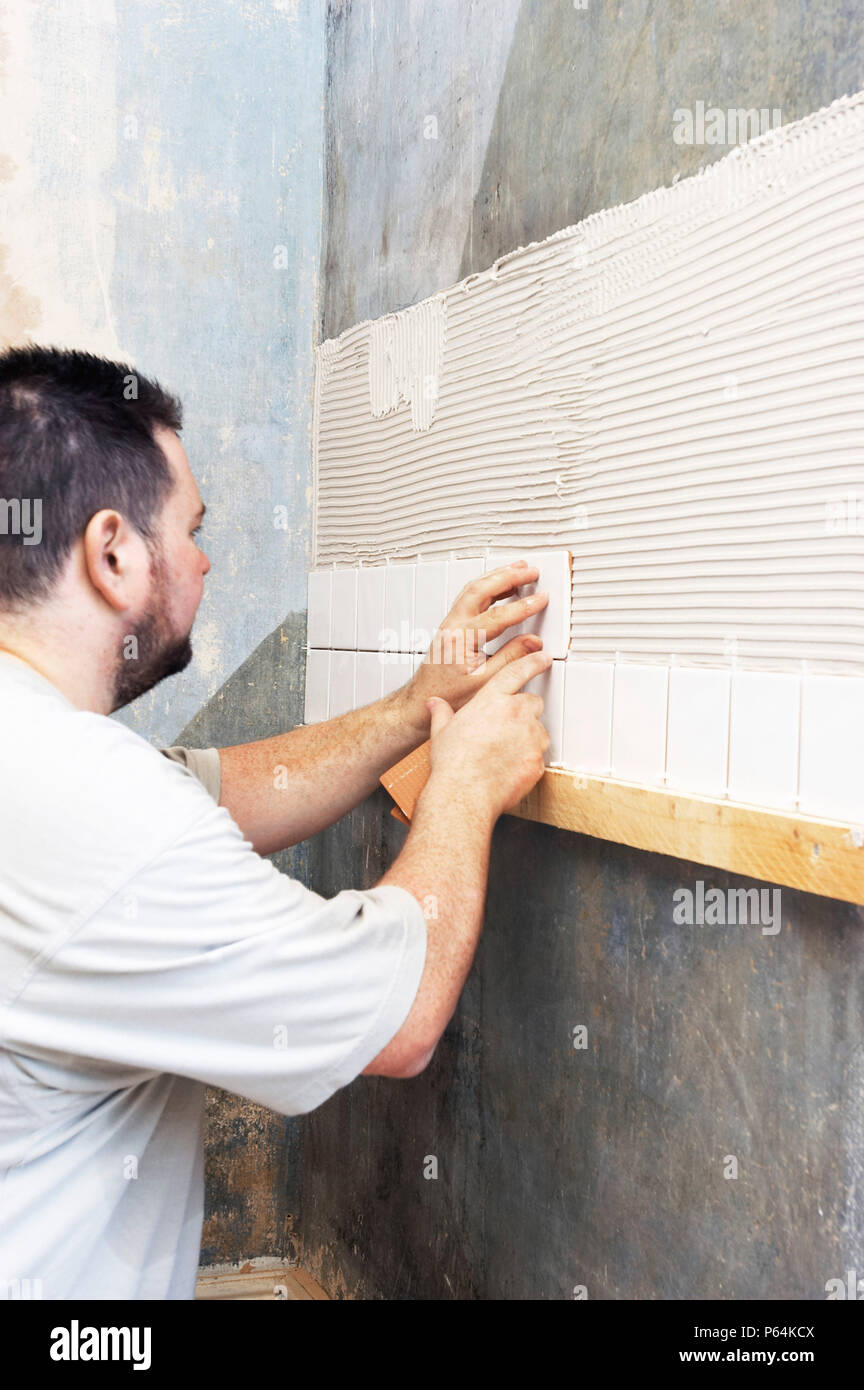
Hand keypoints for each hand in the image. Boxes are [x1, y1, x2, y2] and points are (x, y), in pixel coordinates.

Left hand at [396, 561, 549, 733]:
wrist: (422, 700)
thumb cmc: (448, 695)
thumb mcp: (486, 683)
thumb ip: (511, 660)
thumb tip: (532, 643)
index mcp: (461, 640)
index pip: (498, 616)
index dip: (523, 606)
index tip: (541, 598)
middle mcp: (452, 626)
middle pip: (482, 590)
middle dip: (509, 577)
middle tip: (531, 572)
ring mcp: (450, 623)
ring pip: (474, 589)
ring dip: (497, 576)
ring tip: (519, 569)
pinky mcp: (451, 625)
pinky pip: (470, 596)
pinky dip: (487, 585)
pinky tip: (500, 585)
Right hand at [423, 647, 552, 819]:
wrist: (463, 795)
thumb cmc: (452, 765)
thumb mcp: (441, 732)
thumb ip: (442, 713)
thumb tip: (435, 704)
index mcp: (490, 701)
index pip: (516, 672)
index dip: (531, 662)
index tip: (543, 658)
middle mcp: (514, 714)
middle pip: (532, 703)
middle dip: (524, 712)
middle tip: (506, 728)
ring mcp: (530, 737)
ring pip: (538, 730)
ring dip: (528, 737)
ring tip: (504, 753)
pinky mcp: (538, 760)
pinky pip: (539, 756)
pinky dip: (529, 760)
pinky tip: (510, 768)